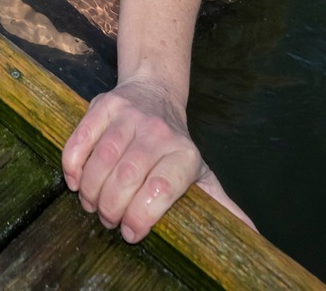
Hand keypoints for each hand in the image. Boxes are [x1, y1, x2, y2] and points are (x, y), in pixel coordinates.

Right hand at [63, 77, 228, 242]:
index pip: (162, 190)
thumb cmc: (174, 144)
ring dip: (91, 190)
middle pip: (128, 177)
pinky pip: (82, 138)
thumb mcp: (201, 172)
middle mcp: (159, 132)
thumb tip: (252, 236)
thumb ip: (221, 204)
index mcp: (185, 154)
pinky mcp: (103, 105)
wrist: (154, 90)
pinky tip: (74, 182)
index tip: (132, 234)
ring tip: (91, 205)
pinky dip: (73, 164)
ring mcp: (129, 116)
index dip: (142, 216)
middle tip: (108, 221)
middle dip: (112, 208)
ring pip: (102, 160)